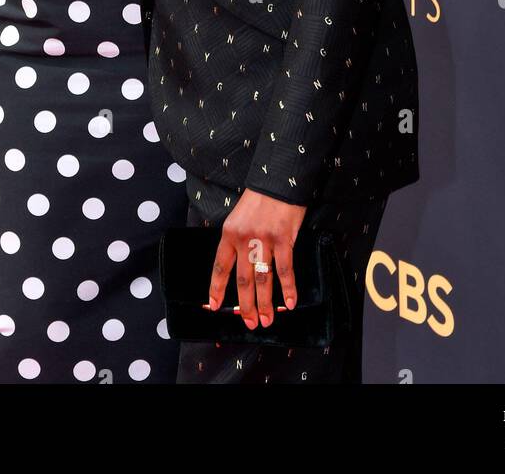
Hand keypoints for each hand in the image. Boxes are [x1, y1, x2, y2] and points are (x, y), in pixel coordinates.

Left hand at [206, 188, 306, 329]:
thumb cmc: (259, 199)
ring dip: (265, 304)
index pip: (220, 267)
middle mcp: (244, 240)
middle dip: (245, 306)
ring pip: (262, 280)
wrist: (277, 180)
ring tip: (268, 320)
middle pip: (243, 280)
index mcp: (229, 234)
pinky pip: (285, 269)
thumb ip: (237, 240)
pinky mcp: (284, 239)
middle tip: (249, 323)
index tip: (214, 306)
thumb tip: (240, 266)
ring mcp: (264, 241)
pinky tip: (290, 302)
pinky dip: (288, 288)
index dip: (216, 289)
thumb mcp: (239, 217)